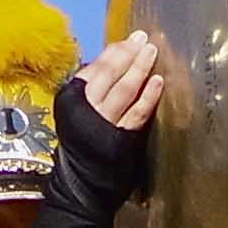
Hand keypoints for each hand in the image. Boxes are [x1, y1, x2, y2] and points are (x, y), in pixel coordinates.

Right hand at [47, 36, 160, 224]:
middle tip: (143, 40)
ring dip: (139, 69)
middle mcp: (83, 109)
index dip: (114, 52)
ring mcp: (102, 124)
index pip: (94, 68)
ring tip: (151, 53)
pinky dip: (148, 96)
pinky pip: (136, 113)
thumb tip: (116, 63)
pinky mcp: (120, 139)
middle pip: (109, 75)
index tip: (129, 40)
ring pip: (124, 90)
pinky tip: (158, 82)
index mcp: (70, 99)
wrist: (80, 187)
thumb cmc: (81, 147)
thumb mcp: (76, 115)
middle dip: (128, 54)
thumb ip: (91, 92)